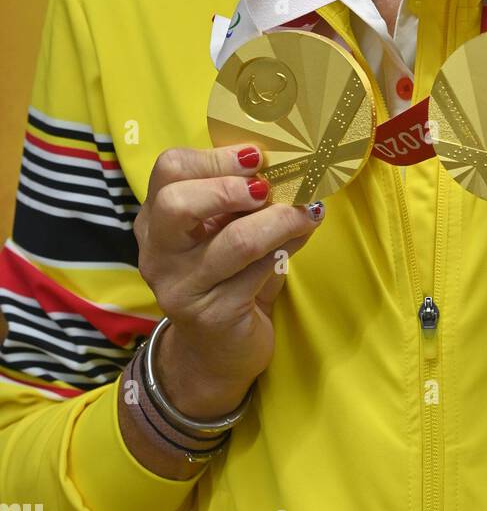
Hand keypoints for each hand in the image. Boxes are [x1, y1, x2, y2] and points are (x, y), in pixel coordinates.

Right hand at [134, 143, 323, 417]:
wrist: (215, 354)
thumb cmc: (225, 278)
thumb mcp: (224, 232)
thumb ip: (242, 200)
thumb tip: (291, 166)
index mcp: (157, 219)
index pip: (168, 170)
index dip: (214, 157)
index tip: (256, 156)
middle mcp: (159, 252)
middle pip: (177, 203)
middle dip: (229, 187)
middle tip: (266, 187)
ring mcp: (182, 287)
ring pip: (234, 241)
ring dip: (279, 220)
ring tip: (306, 211)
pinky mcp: (213, 315)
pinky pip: (258, 272)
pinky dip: (287, 248)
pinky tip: (302, 235)